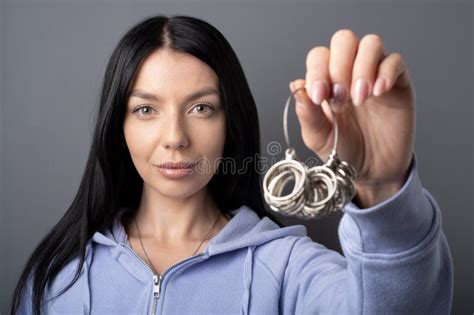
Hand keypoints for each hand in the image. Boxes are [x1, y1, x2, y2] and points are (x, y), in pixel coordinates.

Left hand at [290, 30, 415, 207]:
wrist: (372, 172)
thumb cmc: (344, 152)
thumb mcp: (319, 137)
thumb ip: (307, 113)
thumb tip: (297, 86)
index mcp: (326, 82)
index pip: (319, 56)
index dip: (317, 71)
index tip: (319, 96)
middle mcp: (350, 72)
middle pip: (344, 40)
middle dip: (339, 65)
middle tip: (340, 97)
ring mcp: (375, 75)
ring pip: (371, 44)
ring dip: (362, 67)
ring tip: (359, 98)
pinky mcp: (398, 83)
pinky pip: (395, 61)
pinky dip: (385, 73)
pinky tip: (378, 93)